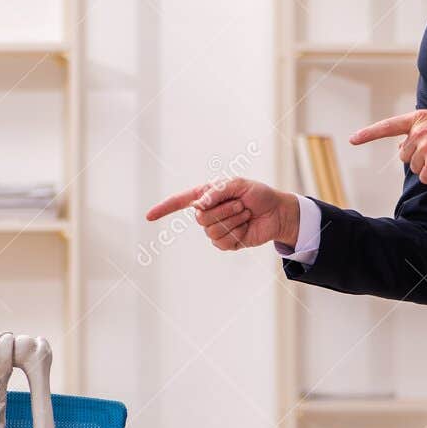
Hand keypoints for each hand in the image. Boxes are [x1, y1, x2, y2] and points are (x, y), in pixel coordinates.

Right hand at [145, 177, 300, 250]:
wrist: (277, 212)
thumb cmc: (258, 195)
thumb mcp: (238, 184)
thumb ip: (217, 191)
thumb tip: (198, 205)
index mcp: (207, 196)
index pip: (180, 202)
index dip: (164, 209)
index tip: (149, 216)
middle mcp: (208, 213)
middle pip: (200, 218)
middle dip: (224, 210)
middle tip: (240, 204)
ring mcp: (216, 229)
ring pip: (212, 230)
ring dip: (233, 220)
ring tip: (245, 213)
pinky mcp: (227, 243)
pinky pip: (222, 241)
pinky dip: (237, 232)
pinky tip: (245, 226)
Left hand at [350, 109, 426, 183]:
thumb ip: (420, 131)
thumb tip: (400, 146)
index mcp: (421, 118)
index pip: (389, 126)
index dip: (369, 134)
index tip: (353, 139)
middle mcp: (420, 129)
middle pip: (404, 155)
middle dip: (419, 159)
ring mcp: (426, 145)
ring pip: (414, 168)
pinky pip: (425, 177)